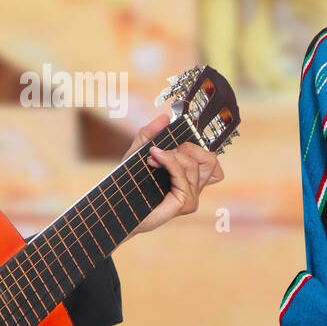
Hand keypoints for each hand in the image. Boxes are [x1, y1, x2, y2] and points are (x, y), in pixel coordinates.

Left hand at [122, 112, 223, 238]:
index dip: (196, 145)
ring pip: (194, 164)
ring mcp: (190, 197)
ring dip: (172, 155)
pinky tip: (154, 161)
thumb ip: (149, 134)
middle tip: (164, 150)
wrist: (116, 208)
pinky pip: (183, 174)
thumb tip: (165, 117)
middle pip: (210, 160)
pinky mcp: (185, 203)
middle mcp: (193, 188)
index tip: (172, 139)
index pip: (210, 160)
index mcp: (188, 177)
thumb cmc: (128, 186)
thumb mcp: (136, 153)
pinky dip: (170, 163)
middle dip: (187, 147)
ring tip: (153, 157)